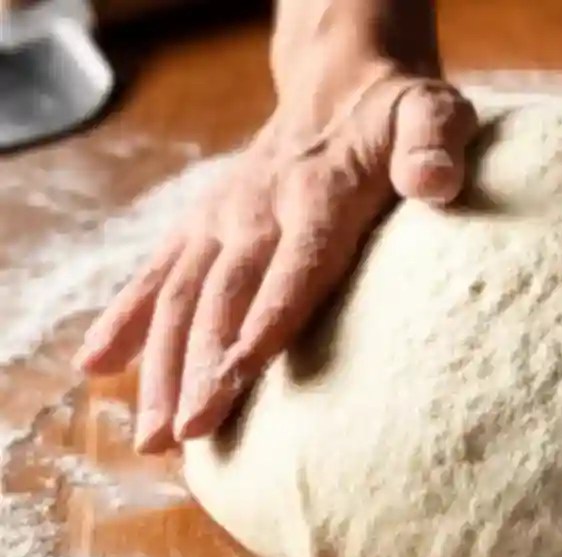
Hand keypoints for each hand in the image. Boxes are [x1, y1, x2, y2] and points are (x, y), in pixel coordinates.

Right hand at [75, 39, 477, 452]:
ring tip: (155, 435)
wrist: (339, 88)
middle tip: (189, 431)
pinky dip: (126, 318)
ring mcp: (223, 218)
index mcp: (321, 192)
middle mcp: (259, 207)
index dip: (269, 315)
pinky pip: (159, 274)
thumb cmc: (399, 118)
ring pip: (185, 295)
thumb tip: (436, 180)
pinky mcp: (203, 226)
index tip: (241, 369)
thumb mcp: (431, 114)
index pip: (296, 261)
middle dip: (202, 364)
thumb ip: (433, 144)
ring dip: (163, 365)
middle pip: (227, 293)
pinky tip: (98, 366)